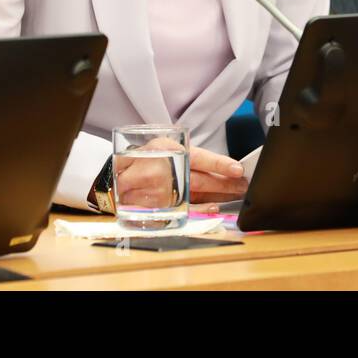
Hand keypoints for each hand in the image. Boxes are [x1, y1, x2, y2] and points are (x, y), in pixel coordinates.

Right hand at [113, 137, 246, 212]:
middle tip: (243, 184)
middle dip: (225, 184)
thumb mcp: (163, 146)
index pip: (199, 158)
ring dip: (217, 196)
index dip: (220, 164)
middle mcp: (162, 170)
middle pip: (201, 179)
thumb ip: (186, 154)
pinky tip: (214, 208)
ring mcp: (158, 191)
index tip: (238, 170)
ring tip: (235, 195)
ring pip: (195, 195)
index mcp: (166, 150)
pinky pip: (182, 209)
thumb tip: (220, 166)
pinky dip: (200, 210)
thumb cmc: (144, 158)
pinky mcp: (155, 206)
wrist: (114, 178)